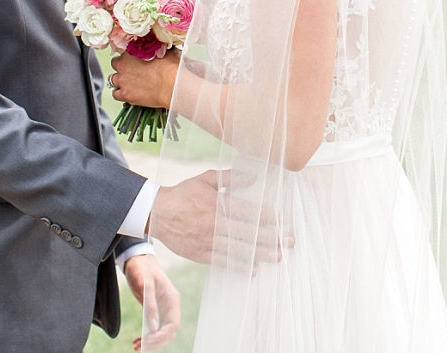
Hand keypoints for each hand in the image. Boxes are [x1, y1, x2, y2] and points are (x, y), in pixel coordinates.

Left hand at [111, 51, 178, 109]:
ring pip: (112, 79)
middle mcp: (122, 67)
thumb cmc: (169, 68)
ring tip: (129, 83)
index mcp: (130, 53)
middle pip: (115, 64)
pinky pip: (115, 95)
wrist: (171, 84)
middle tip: (132, 70)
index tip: (135, 59)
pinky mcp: (125, 95)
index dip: (129, 56)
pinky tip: (129, 93)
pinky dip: (120, 94)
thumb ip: (157, 50)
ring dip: (119, 80)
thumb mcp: (164, 52)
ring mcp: (122, 82)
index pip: (122, 52)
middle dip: (122, 67)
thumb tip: (160, 50)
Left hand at [122, 254, 179, 350]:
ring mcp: (164, 309)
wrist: (138, 259)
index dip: (162, 335)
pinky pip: (155, 328)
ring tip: (136, 346)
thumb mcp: (145, 285)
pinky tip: (136, 341)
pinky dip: (148, 336)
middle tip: (140, 347)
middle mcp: (170, 306)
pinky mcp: (156, 310)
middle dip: (156, 342)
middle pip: (169, 332)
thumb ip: (150, 305)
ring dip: (152, 342)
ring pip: (163, 332)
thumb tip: (152, 328)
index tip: (147, 340)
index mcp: (172, 299)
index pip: (173, 324)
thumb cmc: (142, 269)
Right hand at [148, 170, 293, 273]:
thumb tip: (253, 177)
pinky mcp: (199, 254)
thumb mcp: (206, 178)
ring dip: (260, 253)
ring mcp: (206, 240)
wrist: (157, 212)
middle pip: (247, 232)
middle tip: (289, 241)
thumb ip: (230, 177)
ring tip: (278, 256)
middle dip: (271, 237)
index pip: (248, 211)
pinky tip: (253, 268)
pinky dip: (238, 265)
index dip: (267, 216)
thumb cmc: (184, 192)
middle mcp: (213, 223)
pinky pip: (222, 261)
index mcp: (216, 203)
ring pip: (237, 248)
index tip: (284, 219)